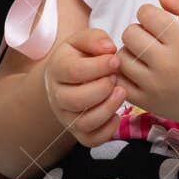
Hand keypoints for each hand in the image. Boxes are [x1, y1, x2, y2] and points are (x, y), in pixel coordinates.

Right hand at [43, 28, 125, 146]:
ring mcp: (67, 117)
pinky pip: (91, 140)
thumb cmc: (78, 58)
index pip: (74, 71)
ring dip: (108, 108)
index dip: (98, 67)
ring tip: (121, 93)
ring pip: (84, 122)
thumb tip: (108, 49)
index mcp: (57, 70)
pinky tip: (116, 114)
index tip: (116, 60)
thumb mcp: (82, 41)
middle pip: (77, 99)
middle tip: (116, 78)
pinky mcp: (78, 132)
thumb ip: (94, 39)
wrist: (67, 78)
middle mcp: (58, 96)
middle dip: (103, 88)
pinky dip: (107, 130)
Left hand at [115, 0, 178, 125]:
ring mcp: (154, 86)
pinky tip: (138, 71)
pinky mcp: (145, 102)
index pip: (147, 14)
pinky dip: (124, 73)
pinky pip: (119, 81)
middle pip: (130, 34)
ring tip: (144, 55)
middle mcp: (167, 65)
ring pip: (121, 57)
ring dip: (130, 52)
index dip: (149, 13)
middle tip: (150, 39)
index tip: (157, 22)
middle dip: (138, 31)